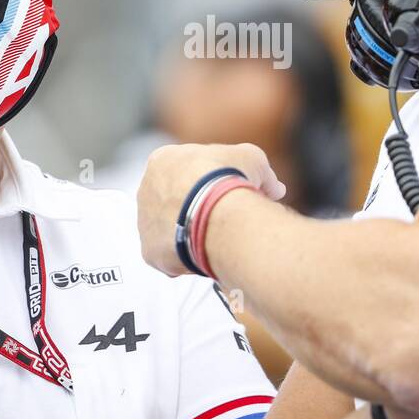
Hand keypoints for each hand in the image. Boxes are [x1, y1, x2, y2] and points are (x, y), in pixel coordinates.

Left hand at [137, 142, 285, 275]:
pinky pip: (168, 256)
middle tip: (223, 220)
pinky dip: (185, 258)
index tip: (229, 194)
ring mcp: (144, 222)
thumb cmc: (229, 179)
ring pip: (170, 230)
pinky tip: (205, 256)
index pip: (186, 173)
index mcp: (163, 160)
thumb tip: (275, 189)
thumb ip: (261, 172)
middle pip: (174, 202)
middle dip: (196, 210)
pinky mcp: (149, 250)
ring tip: (216, 241)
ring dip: (189, 234)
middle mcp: (146, 189)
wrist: (214, 213)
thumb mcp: (253, 160)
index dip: (210, 183)